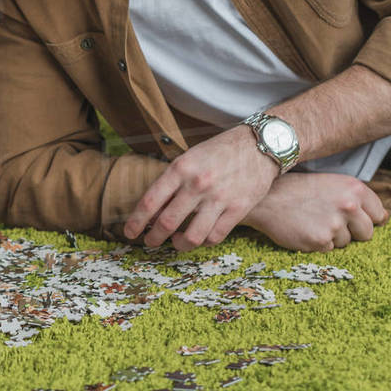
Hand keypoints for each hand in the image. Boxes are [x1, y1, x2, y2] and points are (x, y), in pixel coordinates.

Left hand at [123, 125, 278, 250]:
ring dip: (178, 245)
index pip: (151, 201)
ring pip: (191, 236)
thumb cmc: (219, 151)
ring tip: (175, 243)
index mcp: (181, 168)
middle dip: (153, 237)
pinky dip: (203, 242)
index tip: (130, 232)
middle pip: (167, 222)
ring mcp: (219, 198)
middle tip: (149, 242)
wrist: (261, 145)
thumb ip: (172, 180)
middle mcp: (198, 184)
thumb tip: (152, 208)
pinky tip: (198, 238)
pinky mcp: (238, 209)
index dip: (136, 221)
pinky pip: (215, 237)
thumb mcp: (190, 157)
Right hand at [242, 171, 387, 251]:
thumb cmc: (298, 189)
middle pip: (367, 233)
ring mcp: (335, 225)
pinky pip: (328, 250)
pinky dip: (317, 243)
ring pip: (346, 243)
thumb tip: (384, 218)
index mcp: (355, 188)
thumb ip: (356, 198)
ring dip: (332, 237)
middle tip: (328, 220)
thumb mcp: (331, 183)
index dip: (364, 218)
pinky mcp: (320, 241)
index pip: (379, 214)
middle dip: (352, 231)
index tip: (349, 216)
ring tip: (311, 221)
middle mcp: (349, 205)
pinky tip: (304, 229)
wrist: (265, 198)